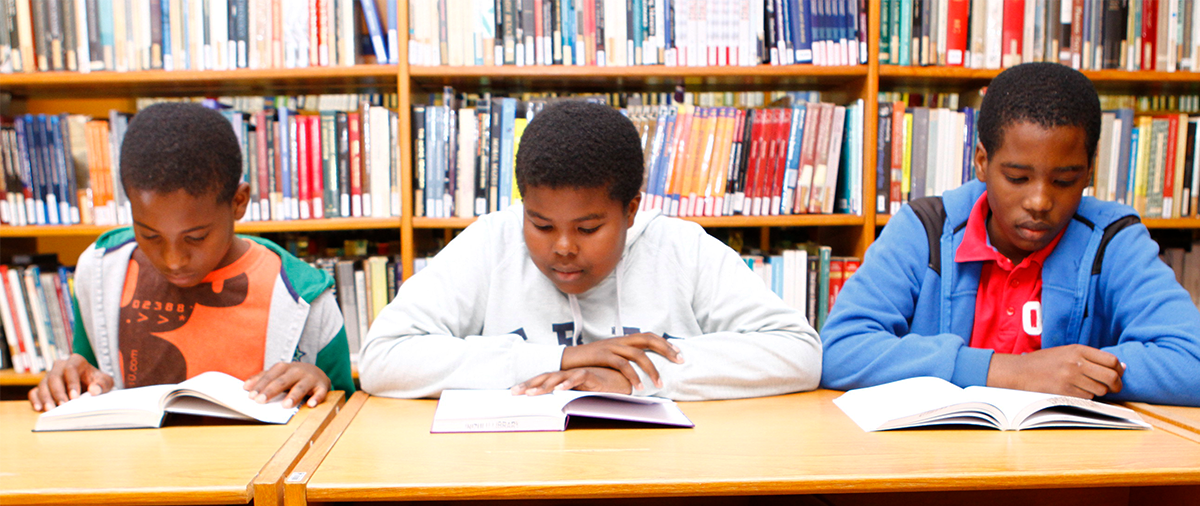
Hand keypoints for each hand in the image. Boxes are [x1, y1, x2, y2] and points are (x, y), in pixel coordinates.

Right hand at [28, 354, 114, 411]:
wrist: (90, 385)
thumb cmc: (97, 382)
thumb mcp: (105, 382)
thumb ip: (102, 384)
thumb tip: (94, 390)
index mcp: (76, 361)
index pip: (71, 368)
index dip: (72, 383)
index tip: (75, 397)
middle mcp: (60, 367)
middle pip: (54, 377)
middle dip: (58, 392)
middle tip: (62, 406)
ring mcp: (49, 376)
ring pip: (43, 385)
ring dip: (46, 398)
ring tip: (50, 410)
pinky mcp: (42, 387)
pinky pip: (34, 392)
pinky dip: (35, 400)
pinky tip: (39, 408)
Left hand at [243, 362, 331, 408]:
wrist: (317, 373)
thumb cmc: (292, 377)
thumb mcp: (278, 375)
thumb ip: (262, 379)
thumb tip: (246, 387)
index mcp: (284, 367)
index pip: (270, 376)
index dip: (260, 385)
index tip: (251, 396)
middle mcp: (297, 371)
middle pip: (283, 381)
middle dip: (271, 391)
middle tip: (261, 401)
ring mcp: (311, 378)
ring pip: (301, 387)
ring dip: (293, 396)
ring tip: (285, 405)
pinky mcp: (323, 386)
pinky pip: (320, 392)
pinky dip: (317, 398)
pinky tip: (311, 404)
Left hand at [512, 367, 632, 394]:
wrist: (623, 380)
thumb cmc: (601, 387)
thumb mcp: (581, 394)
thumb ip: (567, 398)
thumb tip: (551, 410)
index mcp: (564, 378)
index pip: (542, 380)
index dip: (528, 384)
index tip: (513, 391)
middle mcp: (569, 374)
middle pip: (545, 378)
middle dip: (529, 385)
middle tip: (514, 393)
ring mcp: (579, 374)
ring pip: (558, 378)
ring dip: (544, 386)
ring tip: (531, 394)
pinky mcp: (592, 376)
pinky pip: (578, 378)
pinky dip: (568, 383)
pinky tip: (559, 390)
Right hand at [560, 333, 683, 389]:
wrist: (567, 359)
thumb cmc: (591, 361)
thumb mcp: (610, 356)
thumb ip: (625, 357)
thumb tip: (643, 364)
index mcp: (624, 339)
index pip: (649, 336)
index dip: (665, 343)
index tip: (678, 353)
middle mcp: (620, 340)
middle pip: (648, 340)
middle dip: (666, 350)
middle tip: (680, 360)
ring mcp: (612, 346)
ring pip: (638, 354)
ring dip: (652, 369)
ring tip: (660, 384)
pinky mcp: (603, 355)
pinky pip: (623, 365)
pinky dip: (633, 376)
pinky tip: (639, 387)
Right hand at [987, 344, 1124, 398]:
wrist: (1020, 372)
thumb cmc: (1045, 362)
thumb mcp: (1067, 352)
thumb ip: (1091, 357)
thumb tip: (1121, 367)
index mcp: (1078, 350)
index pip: (1112, 360)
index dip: (1119, 369)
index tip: (1117, 374)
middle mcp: (1076, 363)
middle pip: (1111, 377)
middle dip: (1116, 385)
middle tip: (1114, 388)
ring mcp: (1070, 378)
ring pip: (1100, 390)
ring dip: (1098, 391)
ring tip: (1088, 387)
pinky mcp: (1065, 391)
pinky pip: (1087, 398)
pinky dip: (1085, 397)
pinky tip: (1075, 391)